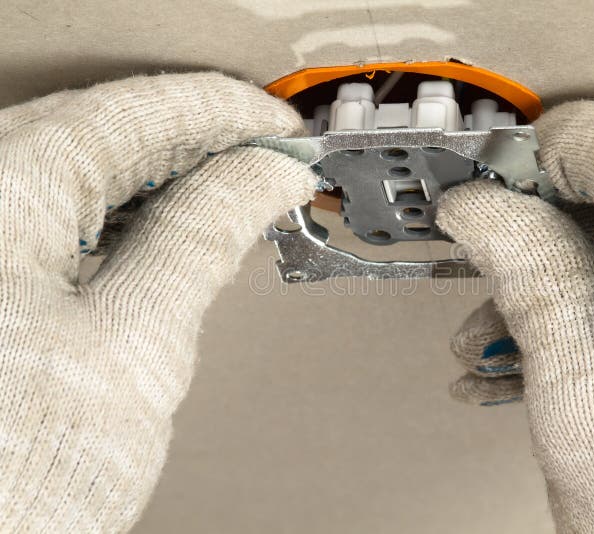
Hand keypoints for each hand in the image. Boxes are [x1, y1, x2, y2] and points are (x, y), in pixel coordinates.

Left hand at [0, 73, 315, 530]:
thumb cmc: (14, 478)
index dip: (221, 113)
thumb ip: (202, 238)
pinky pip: (64, 211)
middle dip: (200, 140)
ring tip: (238, 185)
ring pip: (85, 168)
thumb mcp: (137, 342)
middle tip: (273, 155)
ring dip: (167, 173)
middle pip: (105, 132)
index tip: (280, 125)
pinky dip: (130, 211)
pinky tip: (172, 221)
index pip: (131, 114)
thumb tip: (263, 176)